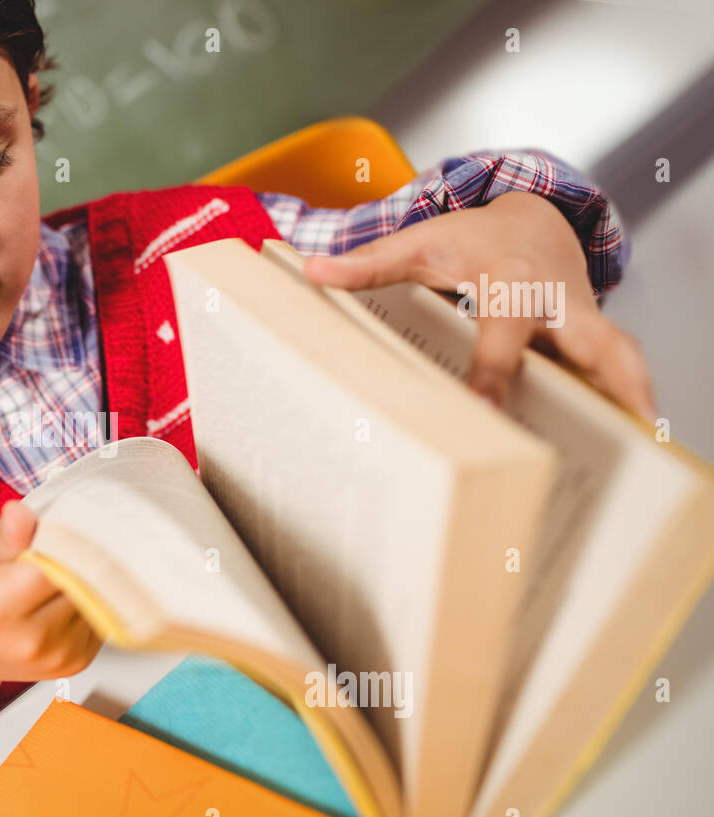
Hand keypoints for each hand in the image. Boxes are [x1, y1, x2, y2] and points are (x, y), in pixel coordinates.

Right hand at [0, 499, 102, 686]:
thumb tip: (23, 515)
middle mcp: (33, 640)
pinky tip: (54, 593)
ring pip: (99, 591)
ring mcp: (59, 655)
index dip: (60, 534)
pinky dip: (85, 593)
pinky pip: (100, 609)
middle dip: (74, 550)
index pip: (57, 559)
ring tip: (45, 571)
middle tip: (47, 542)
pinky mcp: (78, 660)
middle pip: (84, 576)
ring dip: (82, 572)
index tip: (47, 524)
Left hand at [302, 190, 656, 419]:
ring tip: (642, 455)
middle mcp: (560, 305)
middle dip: (613, 380)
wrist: (532, 223)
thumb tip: (313, 269)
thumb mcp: (422, 242)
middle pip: (597, 343)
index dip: (493, 373)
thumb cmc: (474, 240)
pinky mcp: (595, 344)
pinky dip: (626, 406)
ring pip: (622, 360)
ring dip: (635, 400)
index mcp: (513, 284)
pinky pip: (615, 375)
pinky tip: (623, 450)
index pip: (503, 337)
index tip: (483, 407)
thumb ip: (371, 262)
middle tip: (629, 427)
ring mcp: (585, 325)